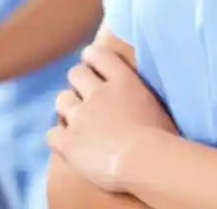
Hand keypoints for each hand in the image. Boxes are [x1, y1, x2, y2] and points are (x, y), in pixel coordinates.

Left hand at [47, 45, 177, 192]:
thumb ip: (141, 97)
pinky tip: (69, 146)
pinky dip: (59, 139)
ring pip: (62, 100)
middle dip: (78, 82)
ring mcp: (80, 117)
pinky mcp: (69, 142)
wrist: (145, 162)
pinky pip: (52, 134)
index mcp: (123, 82)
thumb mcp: (159, 107)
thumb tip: (140, 98)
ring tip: (77, 121)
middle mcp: (98, 94)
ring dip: (68, 108)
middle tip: (85, 96)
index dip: (92, 57)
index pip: (99, 54)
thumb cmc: (164, 140)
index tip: (92, 63)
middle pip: (76, 73)